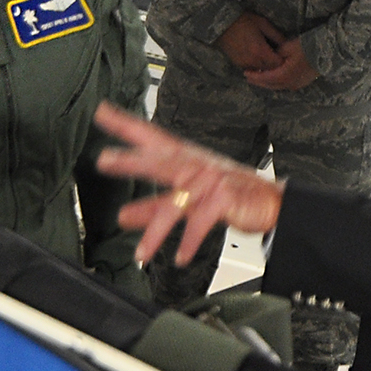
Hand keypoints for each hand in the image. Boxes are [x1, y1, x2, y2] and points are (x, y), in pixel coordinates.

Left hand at [94, 103, 284, 267]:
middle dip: (131, 161)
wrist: (269, 201)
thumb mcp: (185, 200)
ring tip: (141, 251)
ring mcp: (209, 181)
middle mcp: (193, 165)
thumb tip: (121, 217)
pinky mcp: (224, 199)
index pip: (149, 137)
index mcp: (182, 159)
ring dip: (155, 228)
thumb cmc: (226, 194)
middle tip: (105, 160)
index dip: (125, 124)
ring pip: (176, 201)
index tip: (101, 113)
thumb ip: (152, 209)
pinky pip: (202, 222)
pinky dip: (190, 242)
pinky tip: (180, 257)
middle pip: (158, 161)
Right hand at [216, 13, 285, 72]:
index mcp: (261, 51)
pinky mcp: (237, 63)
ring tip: (267, 56)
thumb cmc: (244, 21)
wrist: (222, 23)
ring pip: (260, 70)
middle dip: (275, 64)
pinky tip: (256, 56)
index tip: (284, 53)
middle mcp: (253, 61)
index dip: (283, 59)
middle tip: (277, 55)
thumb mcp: (263, 24)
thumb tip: (287, 43)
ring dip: (265, 66)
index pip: (278, 63)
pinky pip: (250, 68)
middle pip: (270, 69)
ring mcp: (244, 64)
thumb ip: (276, 35)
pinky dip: (255, 65)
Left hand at [243, 37, 320, 90]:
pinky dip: (276, 82)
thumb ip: (274, 55)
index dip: (255, 77)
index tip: (245, 73)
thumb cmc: (306, 47)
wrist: (326, 51)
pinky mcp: (302, 83)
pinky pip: (285, 85)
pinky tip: (273, 77)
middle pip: (270, 85)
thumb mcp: (287, 47)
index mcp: (285, 75)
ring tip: (259, 77)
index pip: (265, 78)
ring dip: (267, 82)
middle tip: (249, 77)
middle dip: (259, 81)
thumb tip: (268, 58)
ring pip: (278, 86)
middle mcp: (290, 84)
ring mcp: (297, 85)